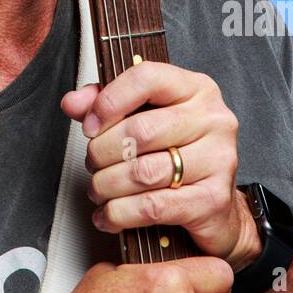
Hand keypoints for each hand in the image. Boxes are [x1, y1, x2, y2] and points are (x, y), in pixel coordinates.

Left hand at [62, 63, 261, 269]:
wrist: (216, 208)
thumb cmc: (176, 154)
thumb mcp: (143, 117)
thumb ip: (106, 103)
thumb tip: (73, 103)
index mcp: (196, 88)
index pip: (147, 77)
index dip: (109, 101)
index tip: (89, 125)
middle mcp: (213, 119)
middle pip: (140, 131)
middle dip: (102, 152)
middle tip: (92, 163)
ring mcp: (219, 159)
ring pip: (143, 172)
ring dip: (107, 185)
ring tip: (98, 189)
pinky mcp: (213, 199)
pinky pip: (153, 206)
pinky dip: (120, 213)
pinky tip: (109, 215)